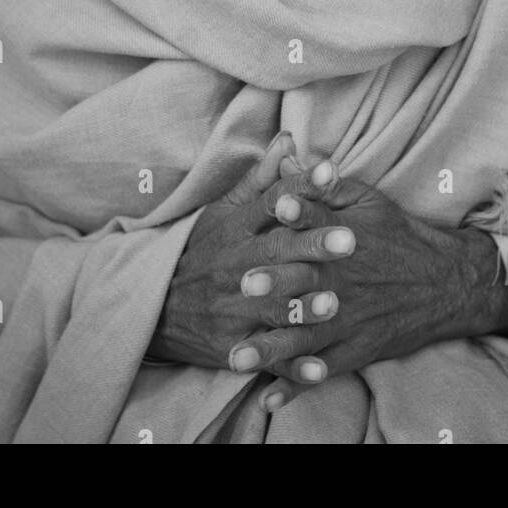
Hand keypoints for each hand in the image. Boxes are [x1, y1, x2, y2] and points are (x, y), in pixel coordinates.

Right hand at [146, 133, 352, 367]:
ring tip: (334, 303)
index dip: (301, 186)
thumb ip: (262, 180)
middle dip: (312, 245)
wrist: (156, 307)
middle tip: (350, 240)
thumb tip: (290, 140)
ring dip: (302, 307)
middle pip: (276, 252)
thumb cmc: (204, 251)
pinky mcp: (233, 345)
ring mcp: (232, 307)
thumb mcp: (224, 211)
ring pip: (271, 306)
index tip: (332, 172)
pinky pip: (266, 357)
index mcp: (236, 228)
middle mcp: (234, 265)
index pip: (271, 201)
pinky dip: (291, 365)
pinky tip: (319, 367)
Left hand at [242, 159, 507, 412]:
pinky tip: (268, 398)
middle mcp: (343, 282)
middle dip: (276, 285)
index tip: (277, 207)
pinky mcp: (355, 350)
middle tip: (244, 286)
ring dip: (271, 348)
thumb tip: (287, 160)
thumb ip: (324, 185)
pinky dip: (295, 388)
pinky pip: (322, 371)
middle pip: (306, 282)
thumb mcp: (366, 200)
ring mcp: (348, 320)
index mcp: (343, 240)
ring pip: (305, 335)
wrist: (442, 283)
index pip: (318, 223)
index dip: (298, 213)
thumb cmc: (396, 234)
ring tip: (238, 357)